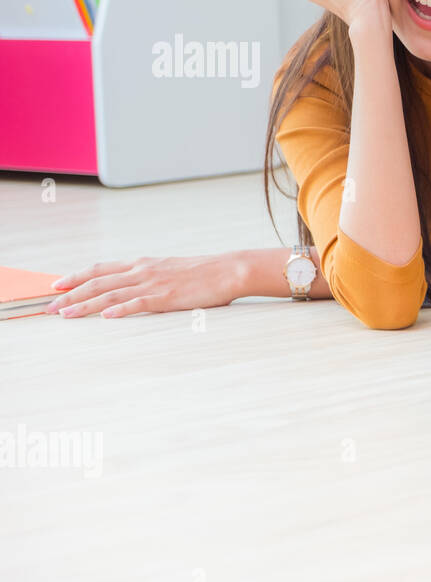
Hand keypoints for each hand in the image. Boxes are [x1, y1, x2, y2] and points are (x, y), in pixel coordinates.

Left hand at [44, 254, 242, 318]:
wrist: (229, 269)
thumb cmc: (204, 273)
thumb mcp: (171, 269)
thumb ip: (150, 277)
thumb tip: (135, 289)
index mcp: (143, 264)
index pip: (101, 269)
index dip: (76, 276)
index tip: (55, 284)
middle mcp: (143, 270)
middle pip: (98, 282)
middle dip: (71, 294)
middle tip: (49, 307)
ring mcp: (154, 283)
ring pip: (112, 294)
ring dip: (86, 305)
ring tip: (66, 314)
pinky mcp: (167, 296)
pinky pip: (139, 303)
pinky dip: (120, 310)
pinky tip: (106, 317)